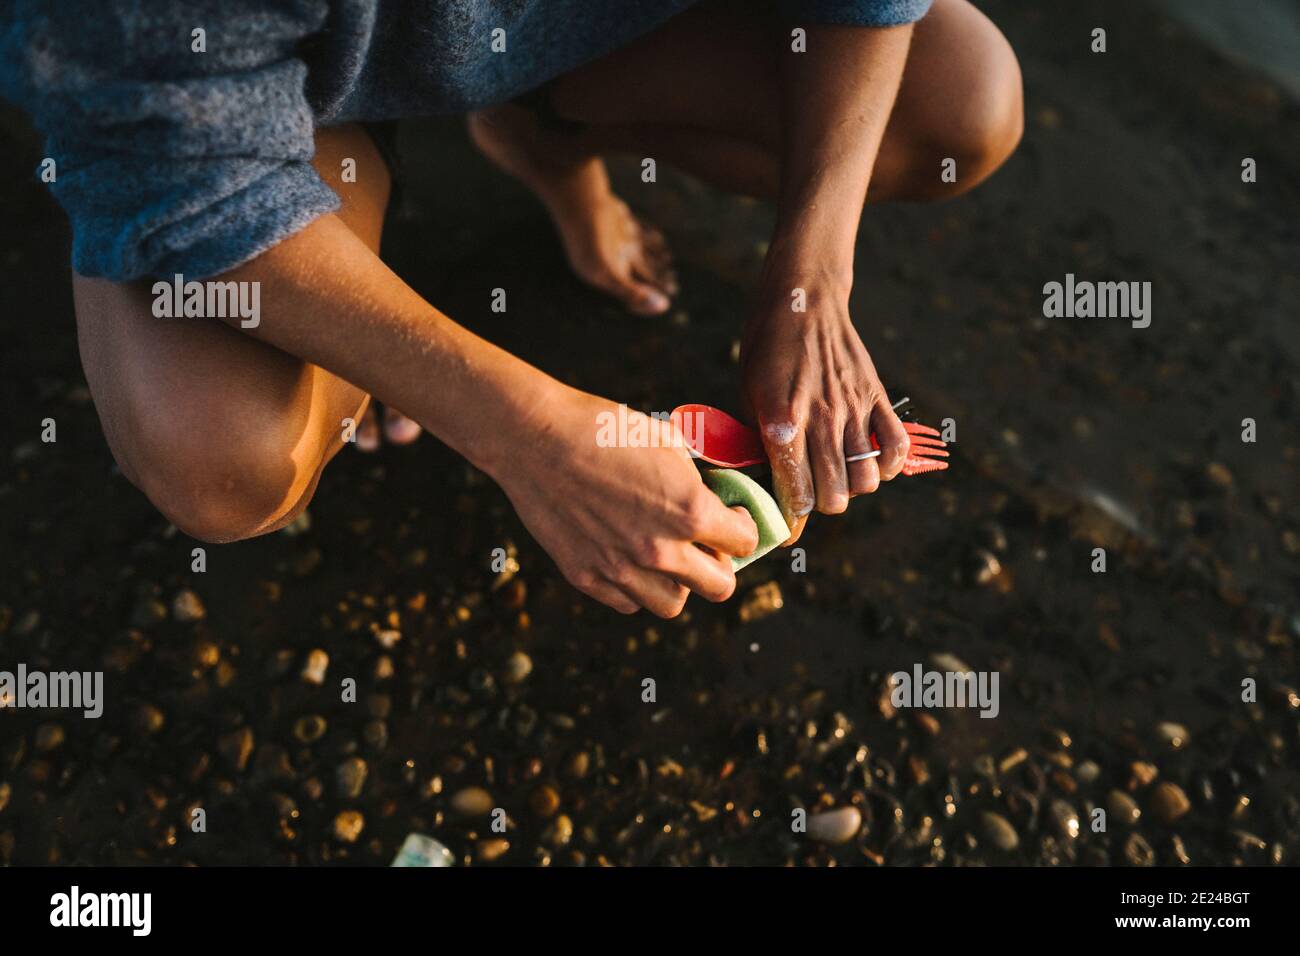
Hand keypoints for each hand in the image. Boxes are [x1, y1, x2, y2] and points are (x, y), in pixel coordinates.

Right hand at [492, 387, 758, 616]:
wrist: (533, 438)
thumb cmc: (599, 428)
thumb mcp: (665, 438)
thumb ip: (698, 473)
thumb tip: (717, 489)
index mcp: (689, 512)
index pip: (745, 542)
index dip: (743, 527)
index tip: (732, 518)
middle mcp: (661, 550)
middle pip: (719, 587)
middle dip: (722, 564)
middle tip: (707, 545)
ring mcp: (621, 569)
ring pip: (672, 604)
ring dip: (679, 583)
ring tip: (666, 556)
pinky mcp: (586, 576)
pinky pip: (627, 602)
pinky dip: (635, 588)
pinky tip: (628, 558)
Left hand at [741, 276, 909, 543]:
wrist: (802, 299)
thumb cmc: (765, 349)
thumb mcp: (747, 395)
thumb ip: (757, 441)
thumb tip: (762, 484)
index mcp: (780, 421)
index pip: (795, 492)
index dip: (790, 521)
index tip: (786, 529)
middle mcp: (820, 418)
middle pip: (834, 496)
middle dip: (821, 506)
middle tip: (812, 493)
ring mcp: (852, 408)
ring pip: (866, 480)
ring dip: (852, 487)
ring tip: (838, 473)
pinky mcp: (876, 395)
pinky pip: (895, 447)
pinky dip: (888, 466)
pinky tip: (871, 461)